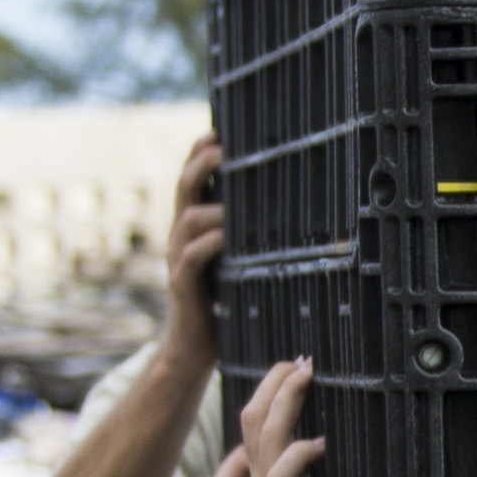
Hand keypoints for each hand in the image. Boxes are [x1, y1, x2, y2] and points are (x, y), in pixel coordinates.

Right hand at [152, 137, 229, 374]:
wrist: (194, 347)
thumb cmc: (224, 301)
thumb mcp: (238, 260)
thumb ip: (251, 234)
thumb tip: (296, 210)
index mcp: (194, 224)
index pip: (193, 177)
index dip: (202, 150)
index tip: (222, 128)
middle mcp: (182, 234)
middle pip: (185, 185)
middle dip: (203, 161)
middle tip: (224, 147)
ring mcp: (179, 257)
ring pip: (188, 217)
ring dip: (214, 205)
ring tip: (237, 202)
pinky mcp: (183, 284)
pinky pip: (191, 256)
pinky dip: (209, 243)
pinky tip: (226, 237)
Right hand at [230, 350, 309, 476]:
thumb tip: (282, 457)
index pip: (254, 433)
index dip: (270, 398)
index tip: (300, 375)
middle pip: (253, 422)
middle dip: (274, 383)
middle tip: (304, 359)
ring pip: (265, 439)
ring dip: (285, 398)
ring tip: (308, 373)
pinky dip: (299, 455)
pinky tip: (322, 444)